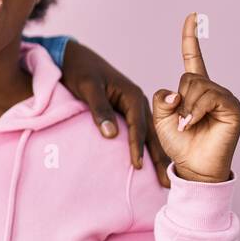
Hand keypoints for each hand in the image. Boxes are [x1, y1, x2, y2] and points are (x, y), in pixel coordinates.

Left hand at [61, 39, 171, 186]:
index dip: (137, 147)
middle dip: (159, 157)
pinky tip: (147, 160)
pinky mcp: (125, 110)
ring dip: (156, 154)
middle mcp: (138, 102)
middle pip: (151, 134)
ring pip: (148, 134)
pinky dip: (145, 146)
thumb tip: (111, 135)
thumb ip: (99, 109)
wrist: (74, 57)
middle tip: (165, 182)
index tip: (138, 167)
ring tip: (163, 177)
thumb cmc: (80, 70)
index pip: (138, 127)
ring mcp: (133, 106)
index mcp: (132, 95)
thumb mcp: (88, 87)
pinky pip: (139, 131)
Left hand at [152, 13, 239, 182]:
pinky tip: (192, 123)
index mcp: (193, 89)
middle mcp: (211, 89)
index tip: (192, 17)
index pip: (193, 58)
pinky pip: (209, 97)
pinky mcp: (232, 107)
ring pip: (197, 85)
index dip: (191, 38)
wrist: (193, 165)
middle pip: (188, 76)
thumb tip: (177, 92)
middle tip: (180, 119)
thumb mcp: (159, 117)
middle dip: (178, 98)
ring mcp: (224, 97)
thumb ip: (162, 99)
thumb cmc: (177, 142)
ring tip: (187, 124)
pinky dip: (195, 111)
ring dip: (186, 107)